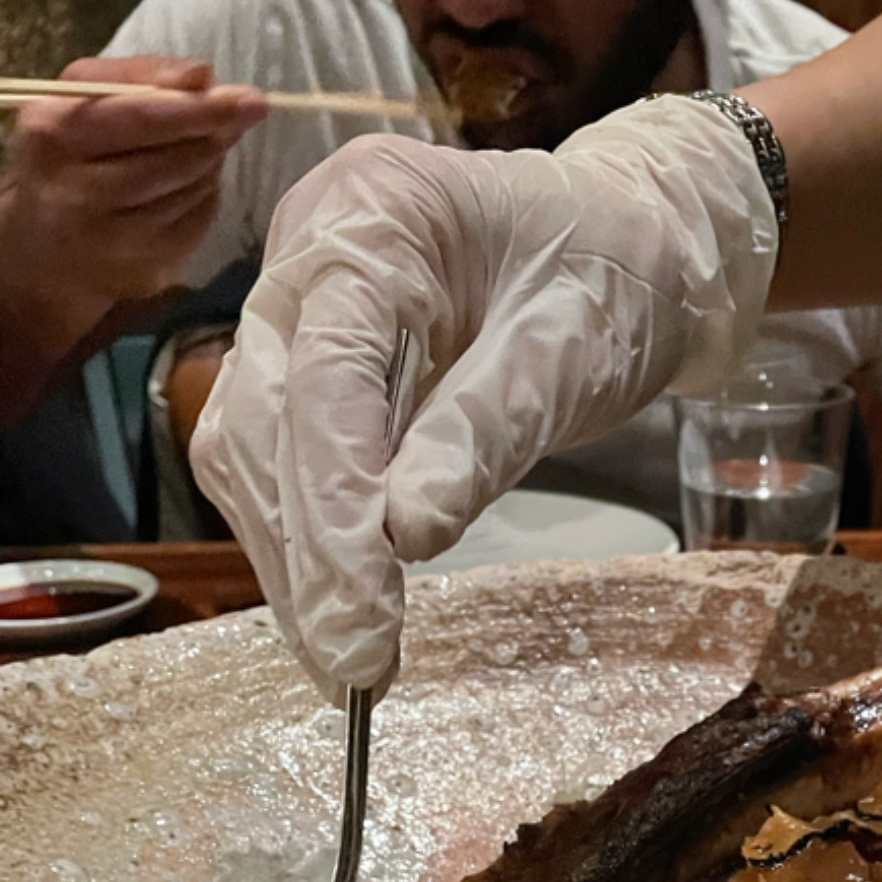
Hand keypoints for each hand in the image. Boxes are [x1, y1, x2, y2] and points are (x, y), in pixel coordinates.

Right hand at [0, 58, 264, 411]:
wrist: (51, 245)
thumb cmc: (72, 153)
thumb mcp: (85, 98)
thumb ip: (139, 76)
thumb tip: (203, 74)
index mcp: (56, 135)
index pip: (137, 117)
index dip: (196, 108)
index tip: (245, 98)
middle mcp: (79, 192)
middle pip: (170, 160)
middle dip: (214, 132)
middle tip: (247, 111)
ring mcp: (114, 239)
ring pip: (188, 191)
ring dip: (212, 161)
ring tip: (214, 140)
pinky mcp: (144, 268)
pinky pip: (196, 222)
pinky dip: (207, 194)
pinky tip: (198, 180)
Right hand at [191, 98, 777, 700]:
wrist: (631, 247)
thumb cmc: (613, 278)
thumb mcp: (570, 351)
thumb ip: (485, 434)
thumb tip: (405, 537)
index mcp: (374, 212)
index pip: (324, 377)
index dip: (333, 511)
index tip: (361, 621)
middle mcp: (308, 251)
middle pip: (262, 419)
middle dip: (304, 555)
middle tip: (353, 669)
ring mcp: (295, 306)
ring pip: (250, 451)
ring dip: (293, 564)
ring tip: (348, 662)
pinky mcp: (304, 361)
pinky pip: (278, 462)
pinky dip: (307, 545)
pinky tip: (343, 613)